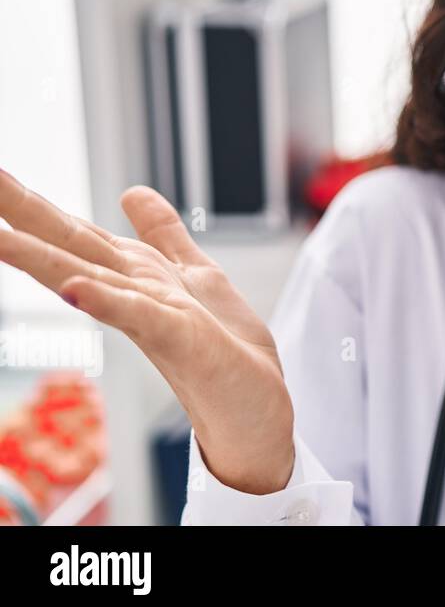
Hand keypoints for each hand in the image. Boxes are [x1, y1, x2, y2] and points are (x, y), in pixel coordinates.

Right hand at [0, 168, 294, 494]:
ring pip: (90, 278)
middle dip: (20, 213)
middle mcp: (133, 294)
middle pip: (69, 246)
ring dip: (43, 255)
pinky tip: (73, 286)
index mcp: (135, 275)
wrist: (258, 414)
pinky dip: (109, 301)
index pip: (73, 232)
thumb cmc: (225, 352)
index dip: (29, 203)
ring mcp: (155, 318)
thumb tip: (130, 192)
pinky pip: (144, 316)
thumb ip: (163, 235)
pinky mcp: (184, 340)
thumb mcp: (194, 275)